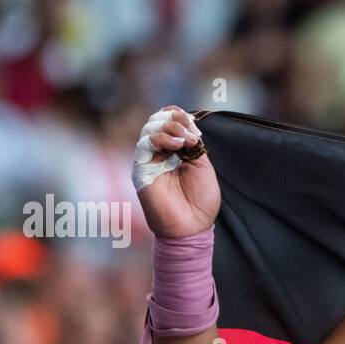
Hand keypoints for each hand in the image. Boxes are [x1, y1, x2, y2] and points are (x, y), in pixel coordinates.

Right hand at [132, 106, 220, 239]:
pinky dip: (161, 138)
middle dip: (176, 119)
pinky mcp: (141, 168)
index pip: (170, 120)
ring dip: (170, 127)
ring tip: (185, 141)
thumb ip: (194, 145)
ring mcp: (150, 159)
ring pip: (150, 128)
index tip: (195, 126)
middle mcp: (160, 152)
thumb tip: (187, 127)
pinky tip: (177, 145)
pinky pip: (144, 144)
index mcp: (175, 150)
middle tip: (191, 134)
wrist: (192, 226)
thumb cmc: (200, 201)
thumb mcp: (203, 166)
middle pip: (158, 120)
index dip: (180, 116)